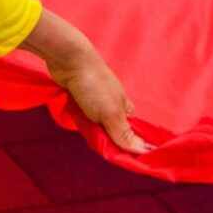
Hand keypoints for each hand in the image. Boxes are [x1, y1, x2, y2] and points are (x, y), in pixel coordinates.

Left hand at [22, 9, 147, 153]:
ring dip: (90, 126)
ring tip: (84, 130)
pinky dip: (80, 116)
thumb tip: (143, 152)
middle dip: (104, 135)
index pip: (129, 131)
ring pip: (96, 120)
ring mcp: (96, 97)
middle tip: (96, 142)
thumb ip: (123, 133)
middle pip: (111, 127)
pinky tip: (75, 119)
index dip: (124, 143)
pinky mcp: (80, 94)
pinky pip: (83, 112)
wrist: (69, 59)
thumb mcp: (110, 114)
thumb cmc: (93, 86)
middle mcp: (113, 102)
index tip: (117, 153)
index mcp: (125, 106)